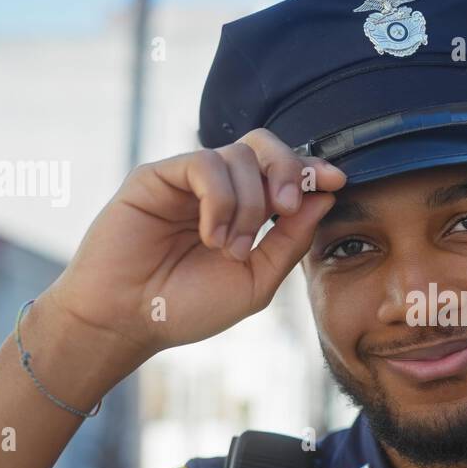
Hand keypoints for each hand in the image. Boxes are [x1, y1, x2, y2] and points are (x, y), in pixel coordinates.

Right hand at [43, 129, 345, 362]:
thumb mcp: (256, 281)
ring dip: (247, 204)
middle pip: (265, 147)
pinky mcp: (156, 176)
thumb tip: (325, 197)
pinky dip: (219, 199)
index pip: (283, 172)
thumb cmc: (188, 307)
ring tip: (230, 248)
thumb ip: (290, 240)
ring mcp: (186, 180)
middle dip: (287, 171)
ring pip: (238, 156)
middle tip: (286, 209)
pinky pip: (204, 163)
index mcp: (245, 210)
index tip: (337, 180)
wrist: (129, 320)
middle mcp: (217, 189)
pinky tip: (211, 234)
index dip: (311, 169)